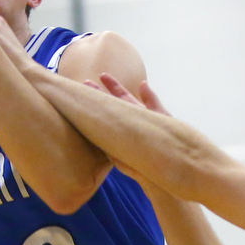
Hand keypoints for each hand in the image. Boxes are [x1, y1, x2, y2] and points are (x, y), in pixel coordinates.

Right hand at [84, 74, 170, 193]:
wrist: (164, 168)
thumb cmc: (166, 143)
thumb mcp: (162, 117)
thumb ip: (152, 101)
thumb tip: (143, 84)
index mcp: (137, 113)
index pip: (122, 96)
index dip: (112, 85)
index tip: (102, 75)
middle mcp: (125, 124)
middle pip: (108, 106)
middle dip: (97, 95)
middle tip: (83, 83)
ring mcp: (118, 137)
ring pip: (102, 122)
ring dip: (91, 112)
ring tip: (78, 101)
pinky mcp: (114, 152)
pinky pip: (100, 142)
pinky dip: (91, 134)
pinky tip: (81, 125)